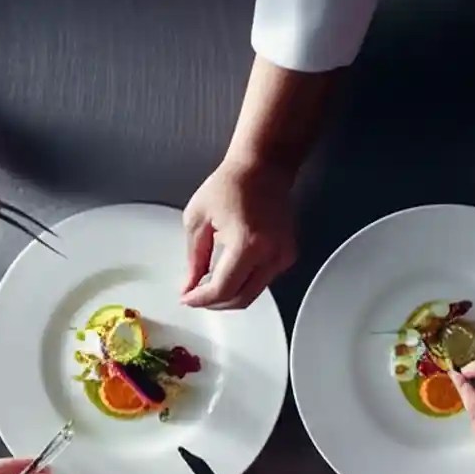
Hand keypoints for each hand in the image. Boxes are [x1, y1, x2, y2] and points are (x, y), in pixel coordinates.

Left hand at [181, 159, 296, 309]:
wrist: (263, 168)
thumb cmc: (229, 186)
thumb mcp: (198, 220)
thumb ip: (194, 260)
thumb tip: (190, 288)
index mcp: (247, 244)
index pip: (224, 288)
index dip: (201, 299)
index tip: (186, 298)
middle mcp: (270, 254)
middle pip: (242, 298)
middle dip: (215, 304)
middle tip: (195, 297)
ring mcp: (283, 256)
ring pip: (253, 293)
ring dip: (229, 296)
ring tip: (208, 287)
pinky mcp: (288, 255)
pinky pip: (263, 281)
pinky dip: (243, 285)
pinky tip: (228, 275)